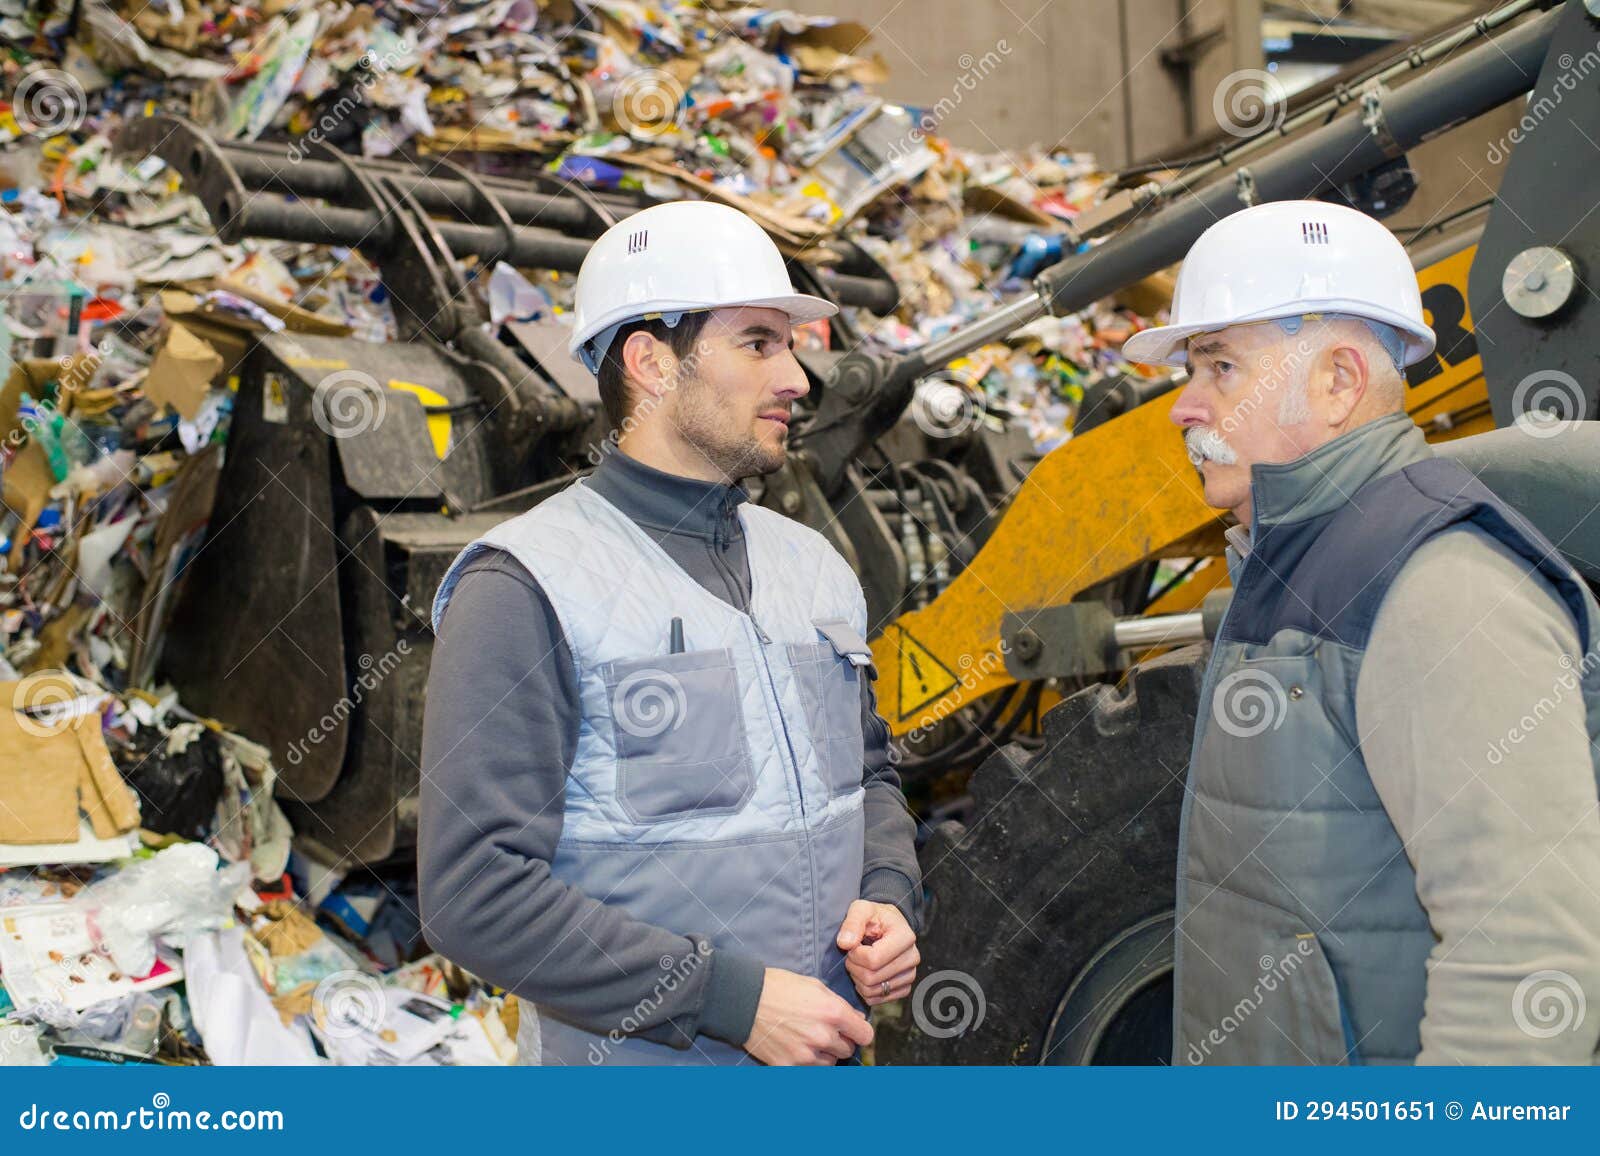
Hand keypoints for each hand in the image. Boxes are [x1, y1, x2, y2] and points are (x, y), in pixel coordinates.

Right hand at [742, 968, 873, 1065]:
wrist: (744, 998)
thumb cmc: (779, 987)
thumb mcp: (815, 986)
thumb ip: (839, 1004)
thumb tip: (856, 1020)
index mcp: (832, 1013)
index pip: (865, 1035)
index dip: (859, 1031)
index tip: (853, 1030)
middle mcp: (822, 1036)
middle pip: (847, 1049)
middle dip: (839, 1040)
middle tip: (823, 1030)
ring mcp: (805, 1055)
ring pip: (830, 1063)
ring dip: (824, 1053)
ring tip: (807, 1038)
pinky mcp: (788, 1067)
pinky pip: (809, 1072)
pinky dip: (805, 1062)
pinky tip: (795, 1048)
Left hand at [837, 900, 918, 1006]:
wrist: (888, 926)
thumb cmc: (874, 917)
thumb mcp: (861, 909)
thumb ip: (852, 923)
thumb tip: (845, 943)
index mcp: (905, 937)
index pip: (873, 959)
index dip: (855, 955)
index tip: (852, 945)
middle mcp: (912, 958)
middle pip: (872, 977)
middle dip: (854, 967)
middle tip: (852, 955)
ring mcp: (910, 975)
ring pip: (873, 991)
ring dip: (858, 979)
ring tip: (859, 963)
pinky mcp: (904, 988)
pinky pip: (877, 999)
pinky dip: (865, 990)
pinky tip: (865, 973)